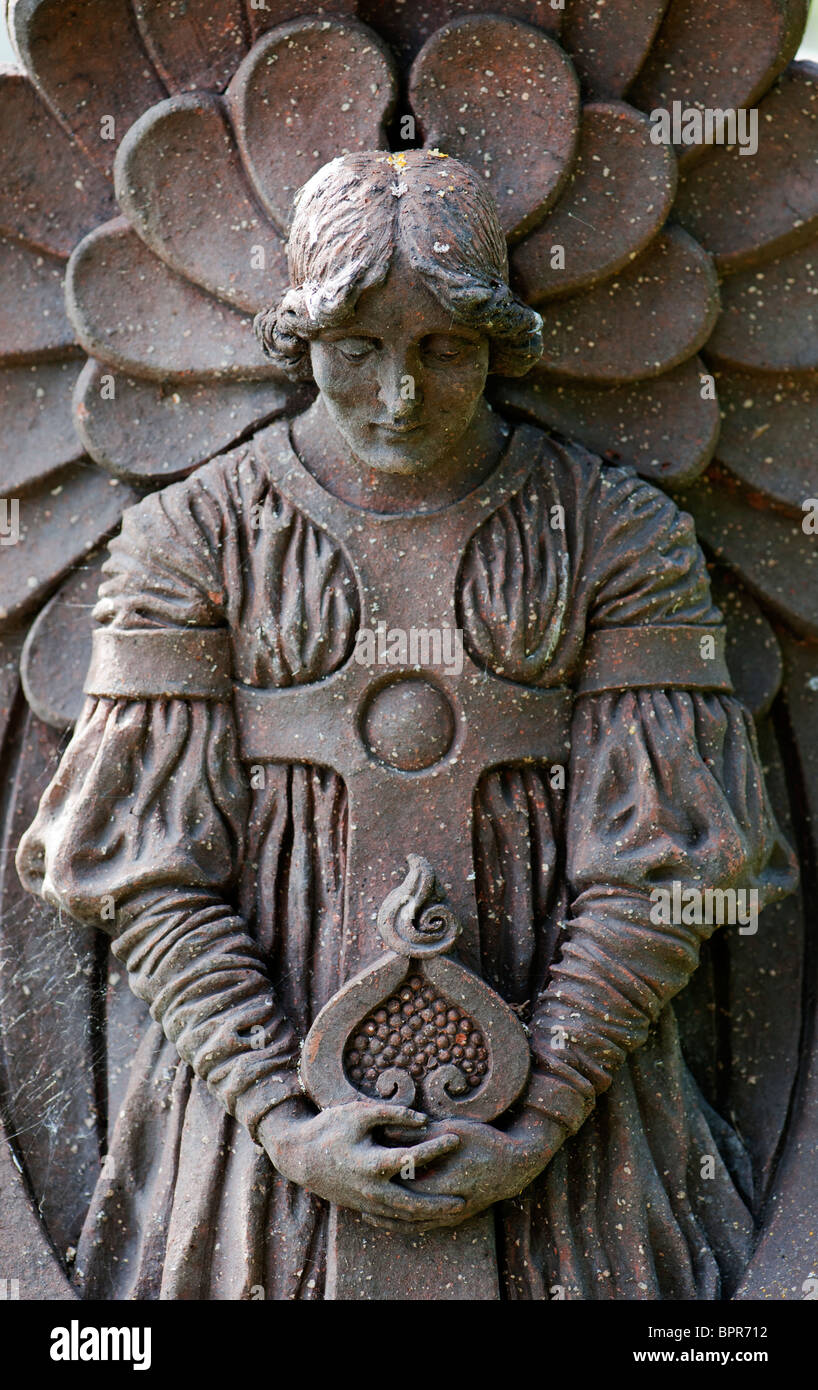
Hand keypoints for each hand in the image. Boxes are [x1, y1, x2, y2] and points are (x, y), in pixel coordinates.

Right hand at [258, 1098, 465, 1224]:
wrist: (299, 1156)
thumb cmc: (330, 1129)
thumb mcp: (359, 1113)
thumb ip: (392, 1114)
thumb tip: (424, 1119)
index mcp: (371, 1164)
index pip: (412, 1158)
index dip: (435, 1148)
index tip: (455, 1138)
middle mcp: (371, 1189)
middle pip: (413, 1203)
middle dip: (439, 1203)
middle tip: (465, 1198)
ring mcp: (365, 1202)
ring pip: (403, 1216)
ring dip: (429, 1214)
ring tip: (453, 1210)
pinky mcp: (361, 1207)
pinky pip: (391, 1219)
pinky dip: (411, 1218)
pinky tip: (427, 1213)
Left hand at [370, 1111, 564, 1230]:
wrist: (515, 1167)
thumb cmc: (483, 1142)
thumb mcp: (451, 1130)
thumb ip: (418, 1134)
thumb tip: (385, 1130)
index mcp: (441, 1180)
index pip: (400, 1180)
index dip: (378, 1174)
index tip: (359, 1163)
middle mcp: (443, 1203)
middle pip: (401, 1206)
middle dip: (377, 1201)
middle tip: (354, 1192)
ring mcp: (450, 1215)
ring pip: (411, 1223)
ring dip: (388, 1218)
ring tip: (365, 1211)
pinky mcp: (454, 1220)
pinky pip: (423, 1228)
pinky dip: (404, 1225)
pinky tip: (392, 1218)